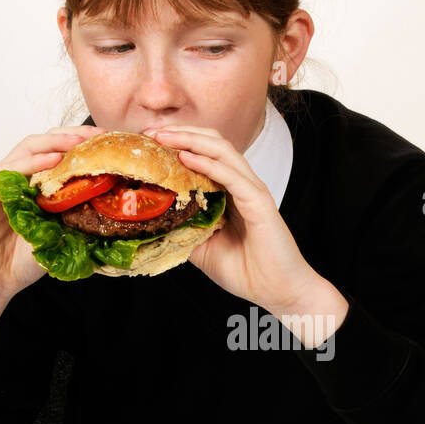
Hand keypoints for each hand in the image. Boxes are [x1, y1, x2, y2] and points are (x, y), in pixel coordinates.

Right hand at [0, 125, 108, 301]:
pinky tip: (53, 161)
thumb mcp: (60, 237)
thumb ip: (77, 218)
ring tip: (79, 141)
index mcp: (34, 184)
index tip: (109, 141)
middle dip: (72, 135)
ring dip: (55, 142)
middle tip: (98, 136)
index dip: (82, 144)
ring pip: (28, 148)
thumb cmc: (21, 262)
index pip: (58, 153)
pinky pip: (9, 169)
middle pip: (44, 142)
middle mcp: (17, 176)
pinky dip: (32, 162)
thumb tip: (114, 208)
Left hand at [146, 124, 317, 312]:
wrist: (278, 292)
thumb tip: (152, 224)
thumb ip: (183, 231)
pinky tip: (185, 157)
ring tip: (162, 136)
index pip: (203, 154)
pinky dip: (208, 163)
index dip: (176, 142)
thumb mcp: (201, 249)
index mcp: (230, 191)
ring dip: (190, 139)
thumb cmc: (246, 271)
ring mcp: (252, 191)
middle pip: (212, 142)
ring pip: (222, 150)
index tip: (146, 142)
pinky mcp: (259, 203)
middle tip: (149, 132)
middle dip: (180, 132)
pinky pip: (232, 175)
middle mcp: (242, 184)